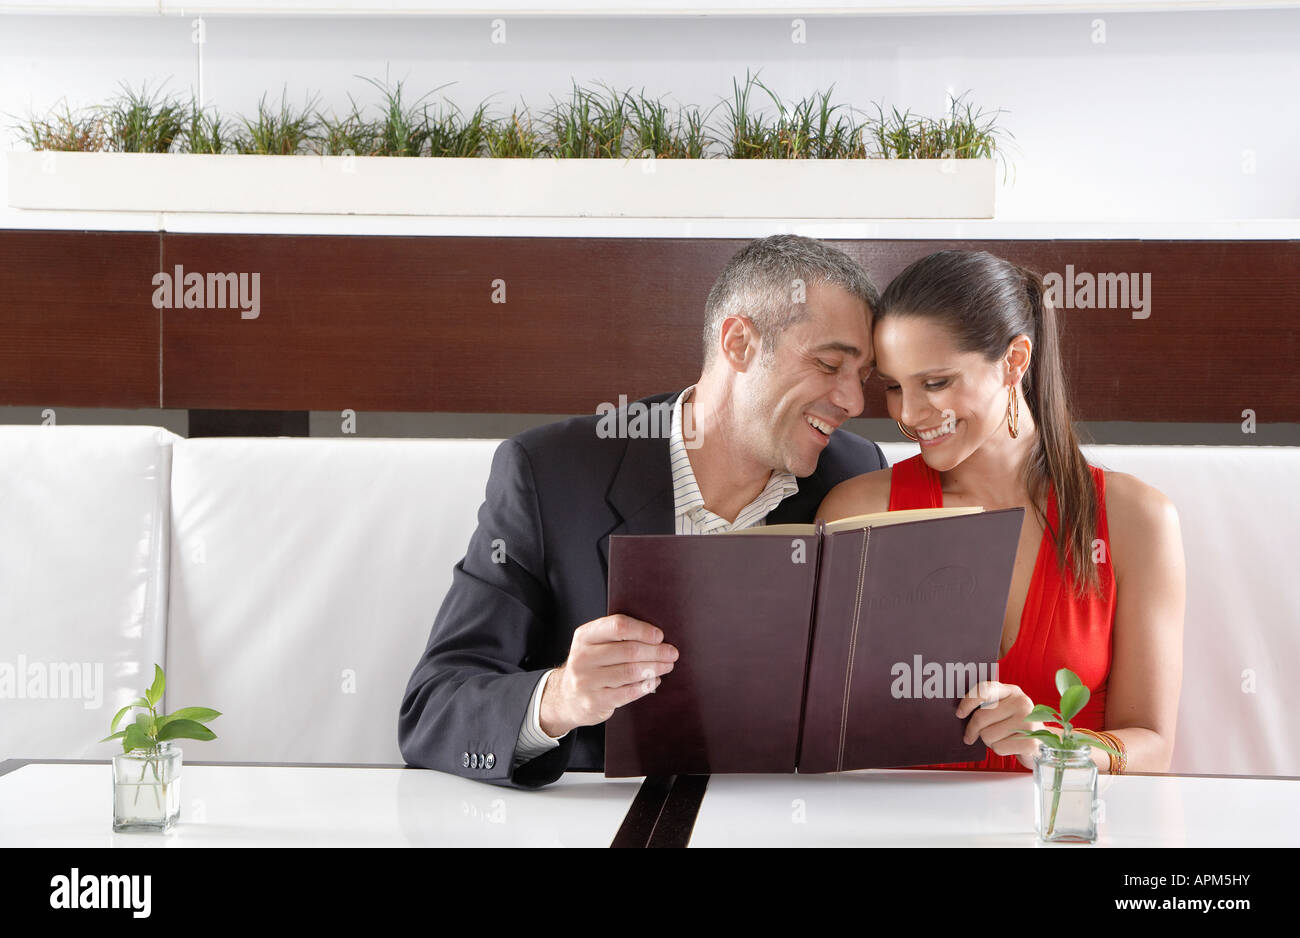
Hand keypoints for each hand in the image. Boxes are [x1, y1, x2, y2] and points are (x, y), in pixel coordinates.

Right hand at [539, 614, 677, 737]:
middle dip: (656, 651)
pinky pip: (628, 693)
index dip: (643, 630)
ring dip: (655, 668)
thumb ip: (617, 636)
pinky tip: (655, 681)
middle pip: (628, 650)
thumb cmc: (591, 665)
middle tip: (672, 653)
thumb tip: (657, 636)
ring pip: (630, 672)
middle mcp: (583, 657)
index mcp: (585, 636)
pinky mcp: (594, 701)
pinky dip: (646, 686)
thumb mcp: (594, 644)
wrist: (567, 697)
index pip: (618, 626)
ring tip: (667, 666)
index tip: (660, 636)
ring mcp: (586, 681)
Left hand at [955, 680, 1043, 768]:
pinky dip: (1000, 751)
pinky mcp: (1031, 741)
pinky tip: (1010, 746)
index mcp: (1012, 691)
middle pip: (981, 717)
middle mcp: (1021, 702)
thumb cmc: (1015, 725)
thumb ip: (986, 705)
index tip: (959, 714)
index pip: (984, 690)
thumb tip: (960, 713)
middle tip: (974, 735)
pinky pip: (999, 748)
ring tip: (1001, 738)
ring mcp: (1028, 721)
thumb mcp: (1003, 708)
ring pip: (987, 735)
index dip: (968, 702)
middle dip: (974, 730)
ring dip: (989, 741)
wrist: (1044, 742)